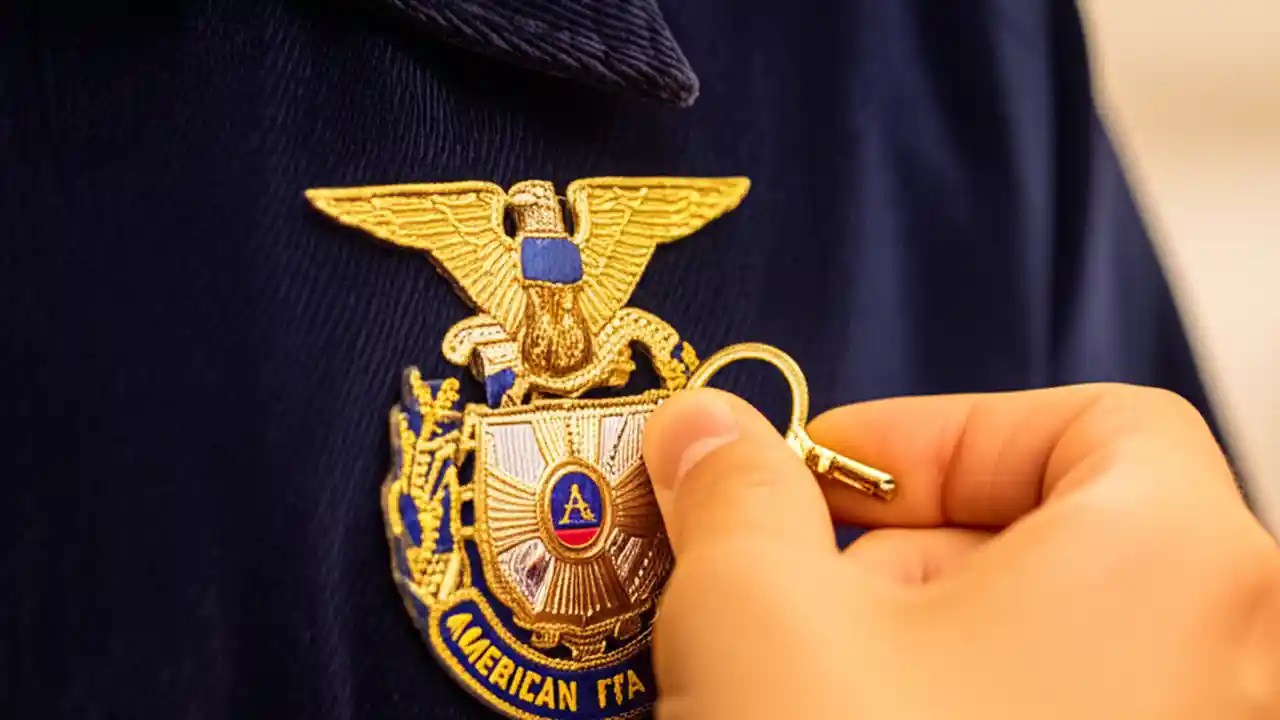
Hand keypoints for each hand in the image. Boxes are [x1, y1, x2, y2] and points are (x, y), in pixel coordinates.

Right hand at [642, 384, 1279, 718]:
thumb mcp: (758, 612)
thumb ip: (732, 490)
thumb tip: (705, 433)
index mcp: (1176, 569)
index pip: (1098, 420)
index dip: (943, 430)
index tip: (833, 463)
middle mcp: (1224, 664)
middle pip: (1058, 541)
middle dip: (896, 553)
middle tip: (786, 583)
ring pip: (1047, 647)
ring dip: (909, 640)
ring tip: (799, 682)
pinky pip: (1046, 716)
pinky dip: (950, 706)